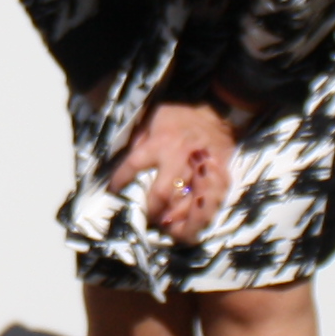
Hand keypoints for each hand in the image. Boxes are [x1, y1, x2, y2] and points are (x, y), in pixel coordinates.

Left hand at [109, 101, 237, 242]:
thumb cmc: (179, 115)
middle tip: (149, 218)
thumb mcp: (152, 121)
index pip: (134, 164)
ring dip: (177, 220)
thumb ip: (140, 143)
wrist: (215, 107)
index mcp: (159, 142)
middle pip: (163, 193)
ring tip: (169, 228)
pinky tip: (193, 225)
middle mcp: (179, 157)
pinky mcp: (220, 173)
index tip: (114, 190)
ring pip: (189, 203)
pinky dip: (202, 216)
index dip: (121, 180)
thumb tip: (126, 165)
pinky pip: (212, 200)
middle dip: (154, 211)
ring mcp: (201, 167)